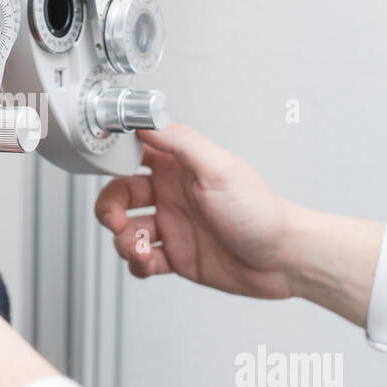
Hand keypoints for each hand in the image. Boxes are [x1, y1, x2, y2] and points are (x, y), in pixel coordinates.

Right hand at [95, 123, 295, 299]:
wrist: (282, 259)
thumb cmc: (260, 212)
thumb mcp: (219, 169)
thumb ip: (181, 143)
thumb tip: (148, 122)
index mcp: (181, 168)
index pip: (137, 153)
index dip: (116, 159)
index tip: (103, 169)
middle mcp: (174, 195)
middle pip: (122, 194)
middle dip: (110, 207)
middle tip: (115, 219)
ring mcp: (174, 226)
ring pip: (128, 230)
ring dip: (125, 240)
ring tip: (141, 249)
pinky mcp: (178, 257)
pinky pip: (143, 259)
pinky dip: (138, 263)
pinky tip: (149, 263)